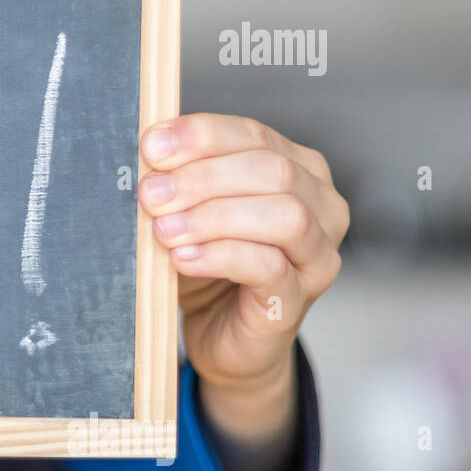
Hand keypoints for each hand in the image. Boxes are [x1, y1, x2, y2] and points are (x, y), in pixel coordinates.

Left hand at [138, 113, 348, 441]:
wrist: (220, 335)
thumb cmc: (208, 265)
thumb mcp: (190, 211)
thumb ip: (181, 179)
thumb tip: (149, 150)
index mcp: (298, 170)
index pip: (254, 135)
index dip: (201, 136)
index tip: (151, 146)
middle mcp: (321, 208)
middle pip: (273, 171)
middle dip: (203, 177)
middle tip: (151, 193)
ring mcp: (317, 256)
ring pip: (284, 217)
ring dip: (214, 217)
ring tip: (164, 229)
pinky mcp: (297, 299)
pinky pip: (268, 267)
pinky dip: (220, 256)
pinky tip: (183, 257)